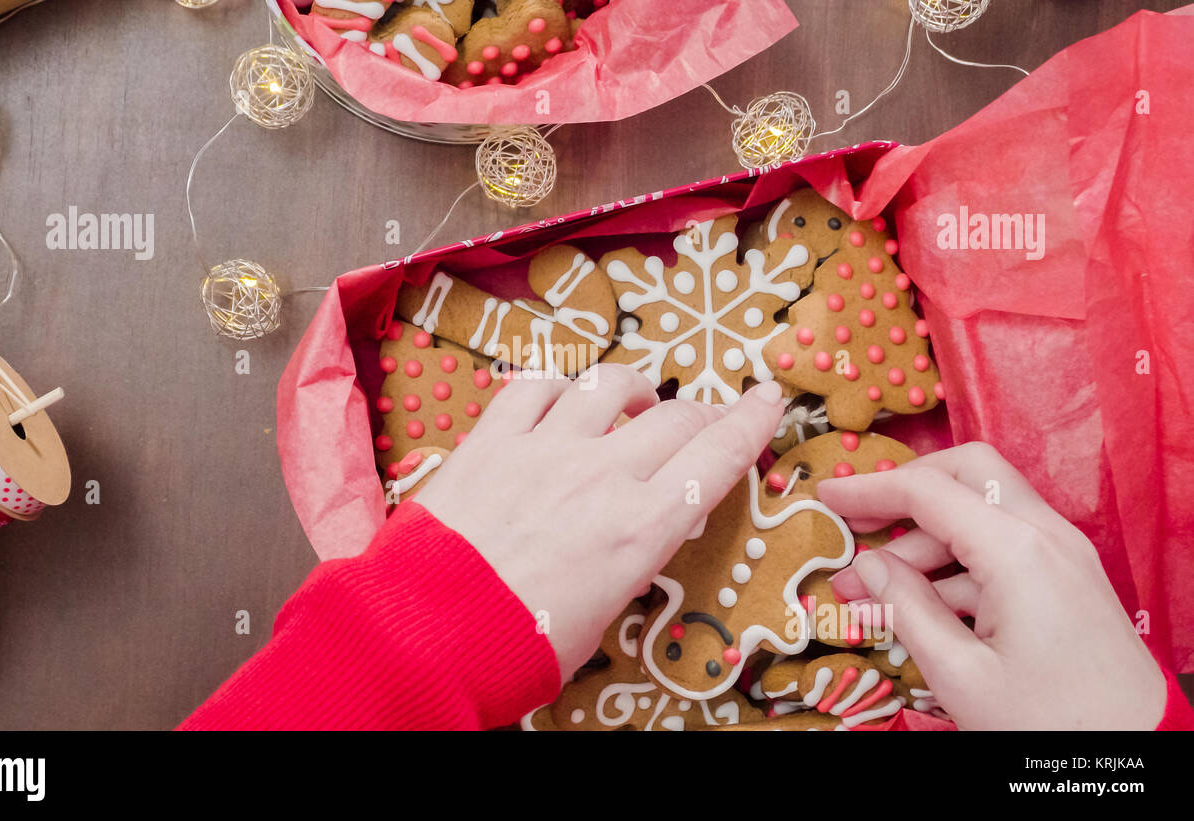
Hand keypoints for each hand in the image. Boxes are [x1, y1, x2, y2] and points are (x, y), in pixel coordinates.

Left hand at [416, 365, 785, 675]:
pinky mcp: (491, 440)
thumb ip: (627, 559)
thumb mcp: (601, 616)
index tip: (767, 401)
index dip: (750, 424)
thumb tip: (630, 536)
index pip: (716, 459)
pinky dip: (557, 386)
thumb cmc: (514, 648)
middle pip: (674, 419)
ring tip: (635, 398)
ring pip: (607, 386)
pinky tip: (560, 397)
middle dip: (701, 413)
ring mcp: (544, 449)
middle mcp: (602, 477)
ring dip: (632, 388)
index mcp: (640, 529)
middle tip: (705, 418)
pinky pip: (534, 387)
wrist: (426, 637)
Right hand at [819, 442, 1165, 729]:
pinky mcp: (1067, 576)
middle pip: (965, 472)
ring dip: (924, 538)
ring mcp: (1062, 553)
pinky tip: (918, 605)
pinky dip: (955, 561)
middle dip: (904, 490)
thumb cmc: (1050, 722)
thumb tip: (868, 568)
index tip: (825, 498)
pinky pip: (1003, 545)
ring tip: (872, 590)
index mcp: (1017, 552)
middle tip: (857, 522)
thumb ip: (907, 610)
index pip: (928, 491)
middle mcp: (1046, 535)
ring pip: (982, 509)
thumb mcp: (961, 674)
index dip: (868, 491)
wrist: (1138, 751)